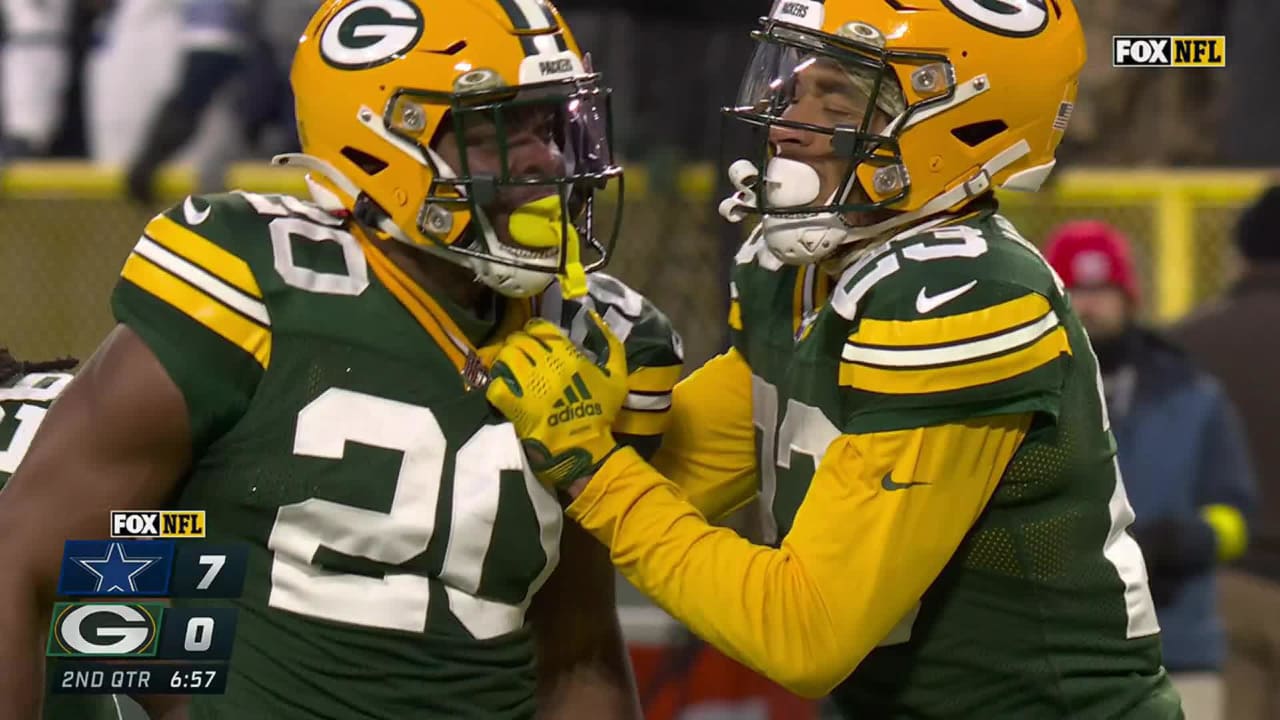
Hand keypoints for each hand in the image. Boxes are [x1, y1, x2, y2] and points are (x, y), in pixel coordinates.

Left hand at [487, 311, 627, 489]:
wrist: (584, 448)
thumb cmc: (600, 413)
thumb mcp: (617, 375)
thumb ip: (610, 342)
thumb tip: (593, 317)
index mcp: (568, 354)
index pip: (540, 328)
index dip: (535, 331)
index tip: (536, 341)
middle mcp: (545, 364)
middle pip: (519, 340)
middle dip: (517, 345)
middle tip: (520, 356)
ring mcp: (527, 384)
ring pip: (505, 357)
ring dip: (505, 360)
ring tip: (509, 370)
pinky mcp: (514, 404)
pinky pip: (496, 384)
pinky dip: (496, 383)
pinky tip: (503, 389)